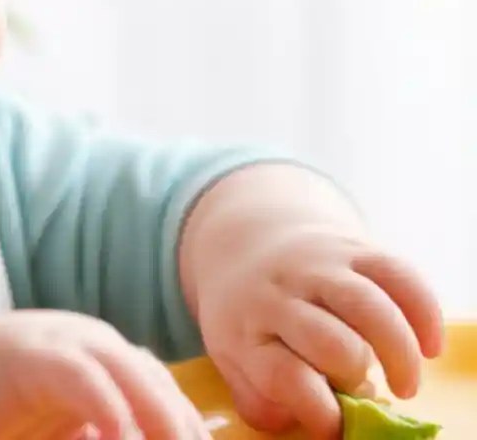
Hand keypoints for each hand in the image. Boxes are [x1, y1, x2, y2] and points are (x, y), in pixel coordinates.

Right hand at [0, 311, 210, 439]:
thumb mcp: (67, 433)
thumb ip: (105, 434)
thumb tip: (136, 439)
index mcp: (112, 365)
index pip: (169, 401)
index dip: (187, 433)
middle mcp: (98, 347)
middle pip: (162, 389)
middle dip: (181, 432)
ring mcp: (67, 343)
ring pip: (136, 376)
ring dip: (159, 421)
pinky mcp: (36, 354)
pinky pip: (85, 379)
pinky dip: (110, 409)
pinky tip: (119, 435)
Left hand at [193, 225, 445, 439]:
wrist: (246, 239)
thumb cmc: (246, 314)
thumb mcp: (231, 354)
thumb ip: (259, 394)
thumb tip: (315, 421)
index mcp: (244, 331)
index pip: (282, 376)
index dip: (318, 411)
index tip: (336, 427)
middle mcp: (279, 296)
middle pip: (329, 342)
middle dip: (355, 377)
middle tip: (361, 392)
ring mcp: (317, 268)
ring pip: (368, 306)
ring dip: (399, 354)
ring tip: (405, 385)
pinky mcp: (352, 248)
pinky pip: (399, 275)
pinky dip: (425, 314)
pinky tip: (430, 348)